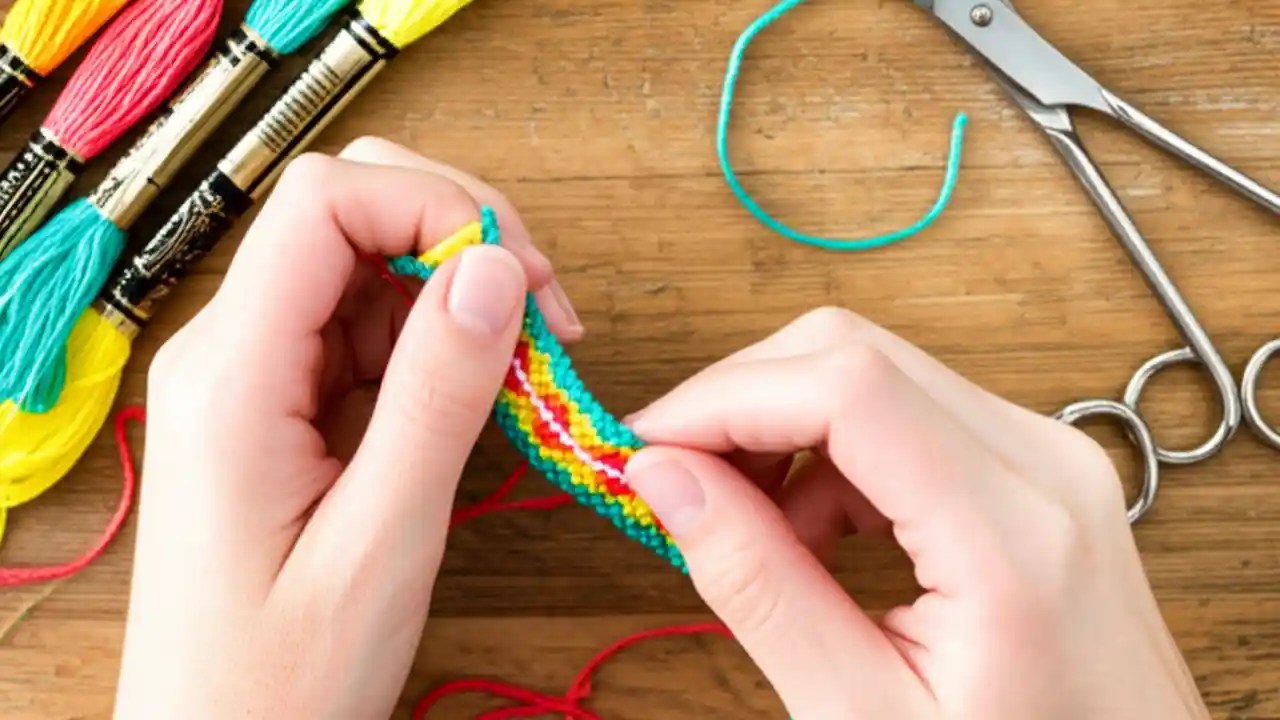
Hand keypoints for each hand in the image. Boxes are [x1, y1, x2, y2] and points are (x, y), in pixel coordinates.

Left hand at [113, 138, 579, 717]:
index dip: (436, 205)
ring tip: (522, 367)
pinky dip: (430, 344)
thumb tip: (494, 267)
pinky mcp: (275, 406)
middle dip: (456, 233)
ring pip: (362, 270)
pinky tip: (475, 391)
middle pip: (344, 214)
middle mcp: (228, 355)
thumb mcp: (381, 540)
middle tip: (539, 308)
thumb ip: (436, 395)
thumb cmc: (279, 678)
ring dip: (454, 295)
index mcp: (232, 375)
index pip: (326, 203)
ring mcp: (249, 378)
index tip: (521, 274)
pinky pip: (359, 333)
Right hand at [624, 307, 1208, 719]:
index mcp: (1013, 531)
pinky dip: (830, 461)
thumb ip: (758, 587)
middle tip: (672, 478)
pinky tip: (808, 537)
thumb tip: (663, 479)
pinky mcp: (1033, 467)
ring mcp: (1046, 456)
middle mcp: (1044, 462)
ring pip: (874, 374)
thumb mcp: (861, 714)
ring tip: (744, 529)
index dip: (724, 399)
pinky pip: (905, 416)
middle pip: (854, 352)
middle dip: (740, 403)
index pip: (847, 386)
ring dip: (781, 431)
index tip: (643, 445)